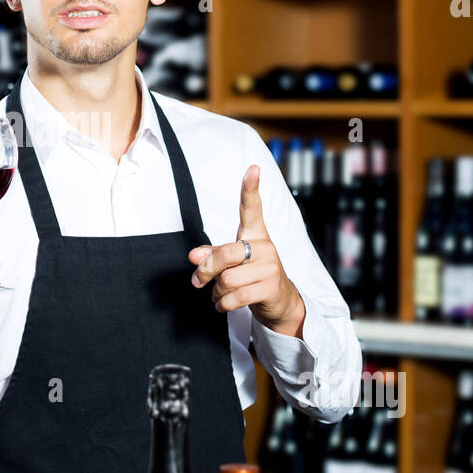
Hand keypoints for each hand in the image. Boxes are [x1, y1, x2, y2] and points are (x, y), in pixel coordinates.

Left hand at [188, 165, 305, 336]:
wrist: (279, 302)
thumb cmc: (251, 276)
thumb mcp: (232, 263)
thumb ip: (211, 256)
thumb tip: (193, 256)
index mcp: (255, 234)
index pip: (252, 208)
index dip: (250, 188)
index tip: (253, 168)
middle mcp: (265, 246)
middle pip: (225, 254)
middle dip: (206, 271)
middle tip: (198, 281)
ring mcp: (270, 267)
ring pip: (227, 279)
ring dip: (216, 291)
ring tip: (220, 294)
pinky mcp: (271, 287)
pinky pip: (235, 297)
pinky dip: (223, 304)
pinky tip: (223, 304)